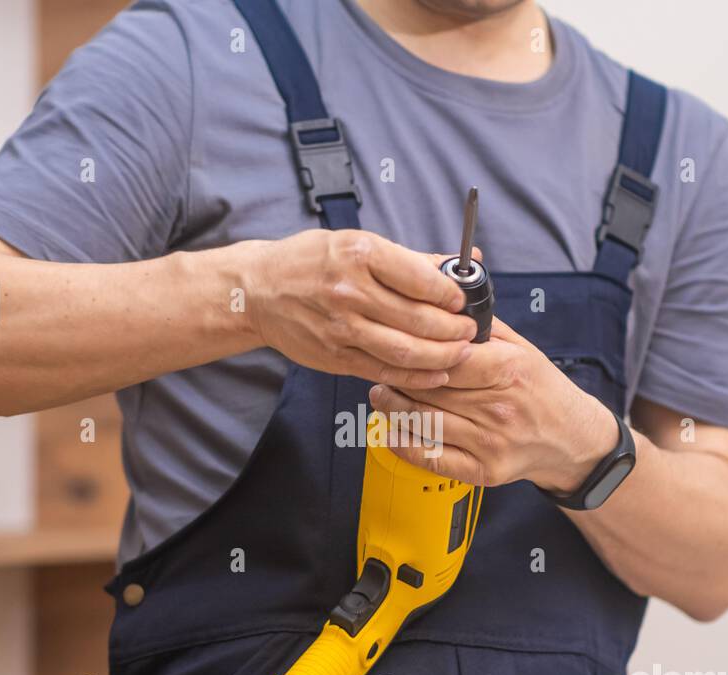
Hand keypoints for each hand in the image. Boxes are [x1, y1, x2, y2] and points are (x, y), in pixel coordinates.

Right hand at [240, 230, 478, 388]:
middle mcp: (349, 291)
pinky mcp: (335, 356)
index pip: (421, 280)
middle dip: (453, 329)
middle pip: (418, 319)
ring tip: (460, 352)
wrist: (258, 291)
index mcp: (360, 254)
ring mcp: (341, 328)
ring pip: (405, 350)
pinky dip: (416, 377)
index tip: (462, 301)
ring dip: (442, 356)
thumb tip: (466, 261)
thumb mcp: (358, 244)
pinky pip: (384, 370)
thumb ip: (414, 259)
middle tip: (469, 331)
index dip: (451, 295)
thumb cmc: (310, 262)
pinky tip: (436, 374)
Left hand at [367, 318, 619, 490]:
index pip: (447, 358)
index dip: (416, 350)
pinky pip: (432, 459)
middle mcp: (500, 408)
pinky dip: (404, 445)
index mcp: (509, 370)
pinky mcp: (484, 471)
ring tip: (381, 395)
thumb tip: (444, 295)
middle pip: (429, 388)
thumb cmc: (541, 390)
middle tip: (380, 367)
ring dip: (393, 408)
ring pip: (424, 422)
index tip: (398, 342)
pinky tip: (391, 431)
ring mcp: (491, 442)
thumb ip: (481, 326)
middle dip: (398, 376)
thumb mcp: (521, 348)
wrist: (571, 439)